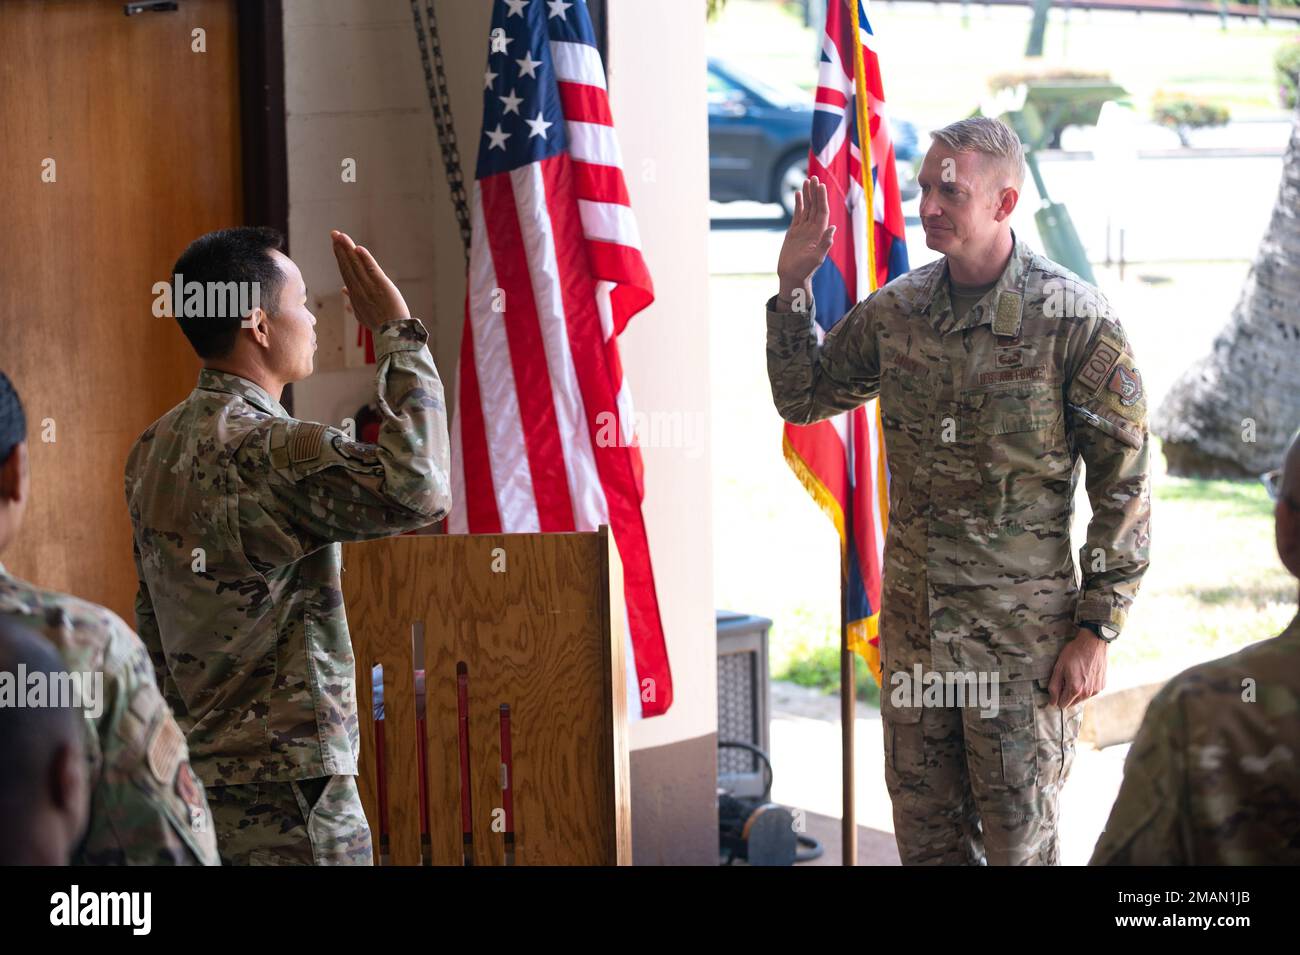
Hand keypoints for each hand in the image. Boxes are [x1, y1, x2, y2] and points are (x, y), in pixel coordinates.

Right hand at [331, 230, 410, 331]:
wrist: (393, 334)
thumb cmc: (380, 325)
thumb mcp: (362, 313)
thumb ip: (352, 300)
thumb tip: (343, 290)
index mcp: (354, 295)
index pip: (345, 272)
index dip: (340, 257)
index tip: (335, 244)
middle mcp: (359, 290)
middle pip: (348, 266)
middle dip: (341, 249)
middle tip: (334, 234)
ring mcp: (370, 288)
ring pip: (356, 266)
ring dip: (348, 249)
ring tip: (341, 236)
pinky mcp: (382, 286)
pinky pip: (371, 270)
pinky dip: (365, 259)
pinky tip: (358, 248)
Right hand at [776, 176, 835, 304]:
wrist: (792, 277)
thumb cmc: (805, 271)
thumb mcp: (816, 259)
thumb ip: (825, 244)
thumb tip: (833, 228)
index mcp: (819, 233)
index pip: (822, 211)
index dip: (822, 198)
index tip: (820, 185)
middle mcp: (813, 229)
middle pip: (815, 206)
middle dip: (815, 192)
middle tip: (814, 177)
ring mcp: (803, 230)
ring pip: (807, 208)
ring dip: (807, 195)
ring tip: (806, 181)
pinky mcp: (794, 232)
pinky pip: (797, 214)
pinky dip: (799, 204)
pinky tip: (799, 194)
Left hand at [1048, 628, 1107, 708]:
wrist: (1093, 643)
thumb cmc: (1074, 653)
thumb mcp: (1059, 668)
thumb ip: (1054, 687)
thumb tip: (1052, 702)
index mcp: (1075, 689)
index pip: (1062, 704)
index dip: (1057, 697)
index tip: (1057, 687)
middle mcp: (1087, 693)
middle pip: (1072, 703)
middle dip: (1066, 694)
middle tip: (1066, 679)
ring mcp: (1096, 690)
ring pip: (1082, 698)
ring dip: (1077, 691)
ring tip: (1076, 675)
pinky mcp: (1102, 686)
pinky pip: (1090, 692)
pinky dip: (1086, 687)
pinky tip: (1085, 675)